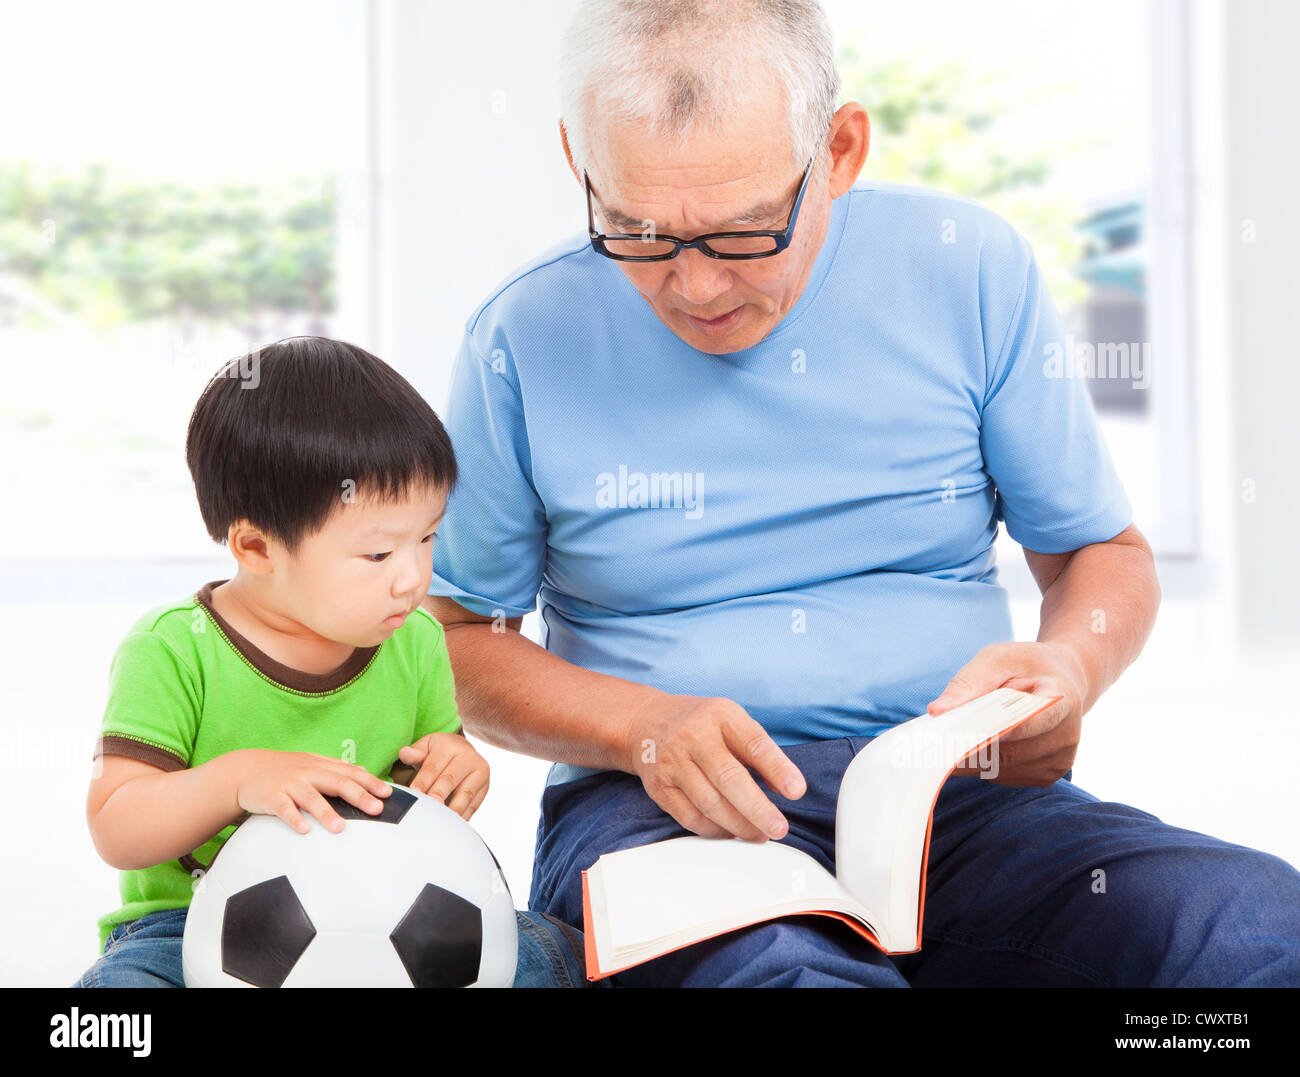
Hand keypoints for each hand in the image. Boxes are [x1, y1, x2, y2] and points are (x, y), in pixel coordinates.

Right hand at [229, 749, 392, 834]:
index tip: (388, 793)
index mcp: (321, 766)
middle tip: (377, 809)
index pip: (350, 773)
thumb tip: (364, 771)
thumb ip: (337, 767)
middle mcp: (308, 773)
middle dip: (359, 796)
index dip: (370, 782)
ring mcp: (290, 784)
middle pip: (337, 783)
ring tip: (341, 827)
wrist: (245, 770)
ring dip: (326, 812)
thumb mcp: (312, 762)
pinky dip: (294, 818)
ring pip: (311, 797)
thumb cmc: (285, 769)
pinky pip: (284, 809)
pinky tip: (304, 830)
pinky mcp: (271, 797)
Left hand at [396, 732, 489, 819]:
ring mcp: (480, 773)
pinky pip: (473, 805)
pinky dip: (463, 816)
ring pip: (465, 793)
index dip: (423, 780)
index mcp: (451, 745)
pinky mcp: (485, 788)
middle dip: (440, 793)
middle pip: (450, 779)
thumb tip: (405, 753)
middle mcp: (469, 757)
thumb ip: (414, 753)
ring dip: (454, 808)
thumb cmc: (439, 753)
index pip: (433, 766)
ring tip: (443, 820)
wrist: (463, 751)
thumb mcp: (426, 747)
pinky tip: (452, 825)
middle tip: (431, 805)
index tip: (414, 794)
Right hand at [624, 693, 806, 842]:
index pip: (753, 744)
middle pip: (729, 779)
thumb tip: (787, 787)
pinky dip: (714, 830)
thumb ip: (758, 751)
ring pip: (709, 803)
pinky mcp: (659, 787)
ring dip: (739, 825)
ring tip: (759, 834)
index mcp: (720, 716)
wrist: (644, 722)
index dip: (777, 769)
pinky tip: (729, 832)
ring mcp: (673, 762)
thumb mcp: (731, 721)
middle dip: (758, 809)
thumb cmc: (700, 725)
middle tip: (779, 828)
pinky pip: (689, 817)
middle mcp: (694, 737)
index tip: (796, 790)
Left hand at [925, 641, 1089, 785]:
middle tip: (934, 741)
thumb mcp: (996, 659)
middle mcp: (1066, 736)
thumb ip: (968, 683)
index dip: (1000, 731)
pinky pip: (1005, 777)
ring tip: (958, 736)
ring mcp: (1059, 760)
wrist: (1061, 679)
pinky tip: (981, 744)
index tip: (965, 735)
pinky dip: (985, 764)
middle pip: (1011, 753)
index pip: (1032, 722)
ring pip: (1002, 770)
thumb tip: (937, 712)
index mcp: (1062, 700)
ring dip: (974, 757)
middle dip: (969, 746)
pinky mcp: (1048, 776)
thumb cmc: (1024, 666)